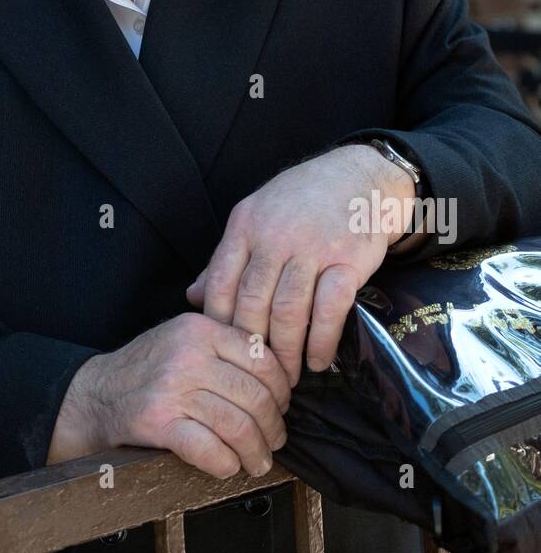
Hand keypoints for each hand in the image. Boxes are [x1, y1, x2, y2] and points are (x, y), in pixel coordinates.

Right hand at [46, 311, 291, 479]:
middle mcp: (187, 355)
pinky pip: (209, 449)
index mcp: (199, 329)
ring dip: (255, 452)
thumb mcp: (182, 337)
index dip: (282, 388)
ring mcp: (172, 389)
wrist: (95, 395)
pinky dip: (226, 464)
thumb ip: (224, 344)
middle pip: (255, 396)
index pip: (262, 358)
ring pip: (238, 426)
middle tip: (275, 440)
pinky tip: (228, 466)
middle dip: (273, 426)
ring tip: (258, 461)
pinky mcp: (158, 423)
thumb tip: (280, 370)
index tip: (282, 405)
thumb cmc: (146, 369)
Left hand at [185, 144, 416, 386]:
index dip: (219, 322)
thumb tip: (192, 297)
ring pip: (288, 311)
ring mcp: (312, 248)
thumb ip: (226, 258)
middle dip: (252, 345)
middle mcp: (275, 236)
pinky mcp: (347, 261)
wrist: (359, 177)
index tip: (224, 350)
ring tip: (287, 375)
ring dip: (286, 351)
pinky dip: (322, 341)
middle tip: (256, 372)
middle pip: (252, 302)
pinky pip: (330, 310)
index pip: (220, 282)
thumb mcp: (255, 216)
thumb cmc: (301, 201)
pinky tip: (318, 360)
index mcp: (245, 225)